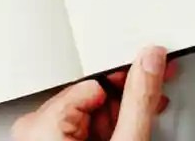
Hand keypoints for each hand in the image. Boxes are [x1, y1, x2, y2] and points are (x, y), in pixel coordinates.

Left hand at [11, 46, 176, 140]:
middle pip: (96, 92)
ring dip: (123, 107)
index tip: (156, 66)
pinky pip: (83, 124)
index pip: (97, 79)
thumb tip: (150, 61)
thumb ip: (139, 100)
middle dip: (130, 91)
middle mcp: (35, 128)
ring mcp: (41, 137)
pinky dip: (108, 123)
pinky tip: (129, 122)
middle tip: (159, 86)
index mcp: (42, 123)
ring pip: (92, 108)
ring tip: (151, 108)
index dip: (131, 74)